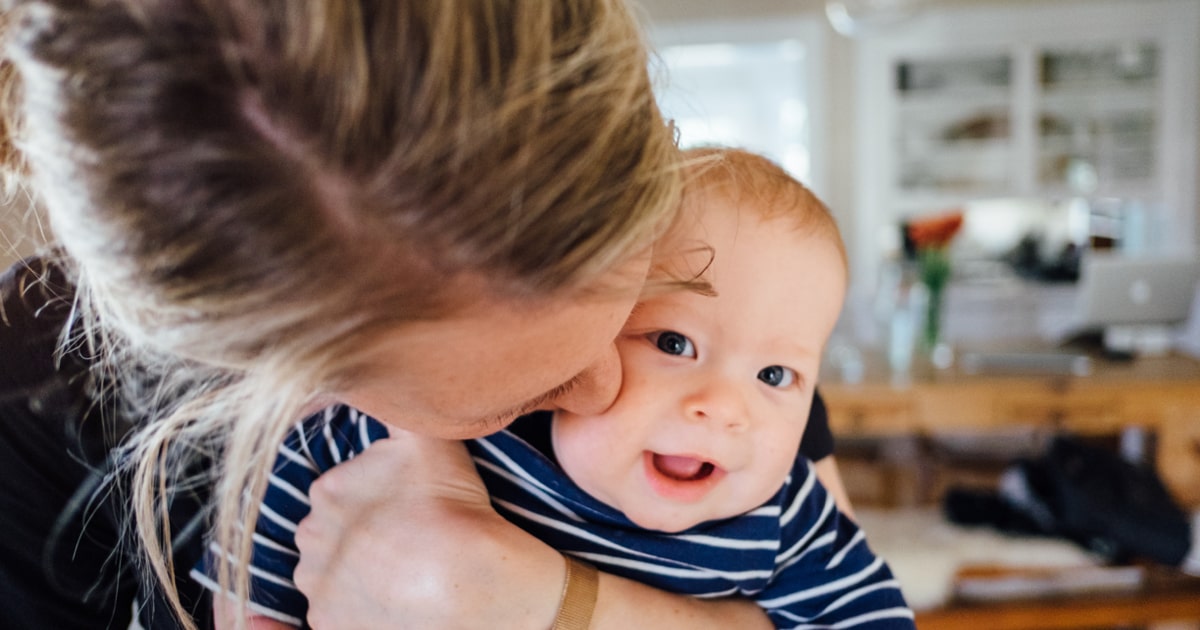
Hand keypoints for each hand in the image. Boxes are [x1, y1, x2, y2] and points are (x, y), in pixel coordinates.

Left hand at [293, 430, 564, 629]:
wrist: (470, 581)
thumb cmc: (452, 508)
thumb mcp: (428, 438)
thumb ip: (397, 405)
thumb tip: (377, 373)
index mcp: (327, 490)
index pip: (342, 492)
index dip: (376, 500)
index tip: (406, 508)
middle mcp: (311, 539)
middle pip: (332, 534)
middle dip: (360, 536)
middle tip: (406, 538)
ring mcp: (319, 587)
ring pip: (333, 574)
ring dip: (357, 573)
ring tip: (403, 571)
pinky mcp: (329, 626)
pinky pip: (337, 614)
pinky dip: (357, 609)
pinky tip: (392, 600)